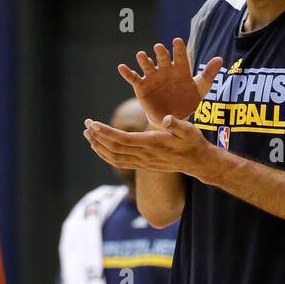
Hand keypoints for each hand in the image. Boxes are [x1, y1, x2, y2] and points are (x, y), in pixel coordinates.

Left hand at [83, 114, 217, 180]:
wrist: (198, 162)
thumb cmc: (193, 142)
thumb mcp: (190, 130)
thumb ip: (178, 124)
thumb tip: (167, 119)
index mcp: (153, 144)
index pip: (123, 140)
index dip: (106, 133)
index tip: (93, 123)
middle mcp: (145, 155)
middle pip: (115, 149)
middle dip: (97, 137)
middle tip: (86, 124)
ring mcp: (143, 162)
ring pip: (114, 158)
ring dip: (99, 147)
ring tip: (88, 134)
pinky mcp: (142, 164)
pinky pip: (120, 162)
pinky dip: (106, 155)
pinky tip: (99, 146)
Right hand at [118, 38, 221, 126]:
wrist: (173, 118)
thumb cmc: (186, 101)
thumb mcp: (199, 89)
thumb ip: (208, 74)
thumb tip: (220, 59)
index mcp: (179, 69)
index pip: (180, 56)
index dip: (178, 49)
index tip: (177, 41)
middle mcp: (165, 70)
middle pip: (162, 58)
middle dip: (160, 53)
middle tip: (159, 48)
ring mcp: (152, 77)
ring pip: (147, 65)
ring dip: (144, 60)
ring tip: (142, 56)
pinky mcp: (141, 86)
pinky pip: (133, 78)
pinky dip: (126, 72)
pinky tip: (121, 67)